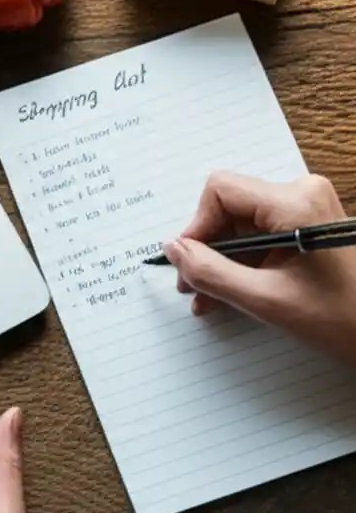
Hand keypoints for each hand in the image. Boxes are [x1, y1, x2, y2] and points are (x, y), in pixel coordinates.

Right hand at [164, 172, 355, 364]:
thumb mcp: (265, 299)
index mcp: (295, 203)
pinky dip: (244, 261)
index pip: (221, 192)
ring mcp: (308, 208)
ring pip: (243, 225)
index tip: (186, 262)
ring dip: (223, 260)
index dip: (196, 226)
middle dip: (207, 249)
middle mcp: (302, 194)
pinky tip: (231, 291)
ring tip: (208, 297)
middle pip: (230, 209)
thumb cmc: (341, 319)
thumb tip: (174, 250)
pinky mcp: (310, 224)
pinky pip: (262, 235)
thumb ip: (211, 272)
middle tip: (191, 285)